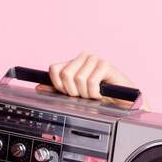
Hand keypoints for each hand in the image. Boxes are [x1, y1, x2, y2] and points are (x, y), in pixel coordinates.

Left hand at [36, 51, 151, 111]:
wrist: (122, 104)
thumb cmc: (100, 99)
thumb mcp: (75, 95)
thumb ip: (57, 90)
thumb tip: (39, 87)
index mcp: (73, 63)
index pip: (54, 69)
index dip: (58, 86)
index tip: (68, 94)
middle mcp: (82, 58)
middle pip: (65, 74)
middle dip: (73, 92)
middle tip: (84, 96)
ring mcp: (94, 60)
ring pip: (78, 79)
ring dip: (86, 94)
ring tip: (94, 95)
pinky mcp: (105, 64)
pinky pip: (91, 82)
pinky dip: (95, 93)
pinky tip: (101, 94)